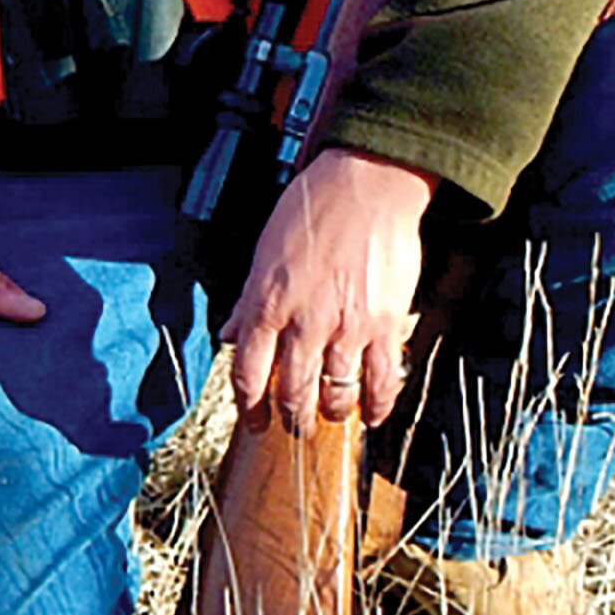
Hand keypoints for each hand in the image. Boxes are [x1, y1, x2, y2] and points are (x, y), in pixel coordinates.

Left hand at [220, 147, 435, 429]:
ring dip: (331, 414)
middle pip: (292, 392)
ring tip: (330, 416)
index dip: (248, 408)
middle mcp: (304, 321)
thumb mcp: (264, 252)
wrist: (366, 186)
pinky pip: (382, 380)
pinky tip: (371, 415)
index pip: (248, 373)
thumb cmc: (311, 211)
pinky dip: (376, 405)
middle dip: (291, 419)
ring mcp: (347, 326)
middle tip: (295, 429)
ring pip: (335, 394)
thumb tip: (229, 334)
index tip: (252, 424)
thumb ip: (247, 300)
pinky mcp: (386, 325)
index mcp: (266, 303)